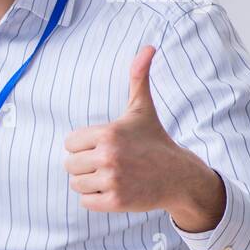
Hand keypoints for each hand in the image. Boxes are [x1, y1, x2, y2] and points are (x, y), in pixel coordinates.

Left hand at [63, 45, 224, 230]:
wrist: (180, 176)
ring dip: (91, 183)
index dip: (84, 146)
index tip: (105, 146)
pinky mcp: (116, 201)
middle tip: (111, 163)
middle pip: (70, 165)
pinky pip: (85, 202)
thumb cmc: (155, 141)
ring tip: (114, 176)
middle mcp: (108, 156)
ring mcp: (112, 180)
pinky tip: (116, 190)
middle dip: (86, 165)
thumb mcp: (142, 110)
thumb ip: (138, 78)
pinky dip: (96, 199)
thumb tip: (148, 47)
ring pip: (76, 184)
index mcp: (108, 133)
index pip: (69, 143)